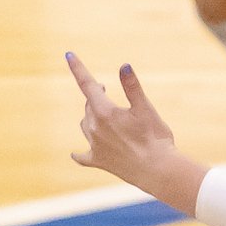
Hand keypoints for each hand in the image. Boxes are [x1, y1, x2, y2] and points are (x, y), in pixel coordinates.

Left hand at [68, 53, 177, 188]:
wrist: (157, 170)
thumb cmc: (155, 137)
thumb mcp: (145, 109)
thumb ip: (132, 87)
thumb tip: (124, 65)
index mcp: (105, 112)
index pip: (88, 85)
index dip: (78, 68)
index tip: (68, 54)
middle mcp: (95, 128)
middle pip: (89, 105)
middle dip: (95, 95)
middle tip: (106, 87)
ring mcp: (95, 146)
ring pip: (86, 125)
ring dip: (91, 116)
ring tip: (103, 115)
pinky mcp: (98, 161)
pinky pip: (82, 156)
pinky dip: (80, 152)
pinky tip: (77, 153)